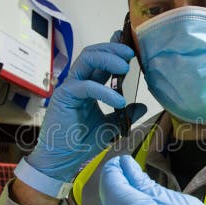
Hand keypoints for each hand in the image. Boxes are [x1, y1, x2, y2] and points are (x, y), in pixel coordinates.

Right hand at [25, 41, 146, 183]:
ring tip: (125, 66)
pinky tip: (119, 100)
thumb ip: (125, 114)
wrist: (62, 159)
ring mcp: (70, 87)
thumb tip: (143, 106)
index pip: (101, 62)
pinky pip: (86, 86)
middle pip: (93, 54)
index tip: (130, 45)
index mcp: (88, 86)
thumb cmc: (81, 142)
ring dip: (107, 59)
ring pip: (87, 60)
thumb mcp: (111, 126)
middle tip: (130, 53)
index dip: (114, 50)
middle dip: (112, 49)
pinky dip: (104, 91)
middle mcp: (78, 82)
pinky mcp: (64, 96)